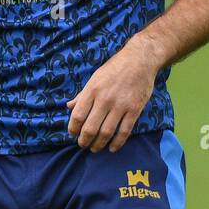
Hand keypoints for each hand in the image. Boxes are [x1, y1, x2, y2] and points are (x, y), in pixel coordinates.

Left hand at [66, 36, 160, 152]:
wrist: (140, 60)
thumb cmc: (115, 68)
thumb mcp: (95, 78)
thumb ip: (82, 94)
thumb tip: (68, 107)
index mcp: (92, 90)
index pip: (77, 116)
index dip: (73, 129)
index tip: (73, 134)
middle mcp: (105, 99)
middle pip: (90, 128)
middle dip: (84, 141)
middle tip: (82, 145)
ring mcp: (120, 106)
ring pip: (106, 133)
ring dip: (98, 144)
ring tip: (95, 148)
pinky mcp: (134, 110)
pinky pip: (124, 131)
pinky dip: (117, 143)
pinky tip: (112, 148)